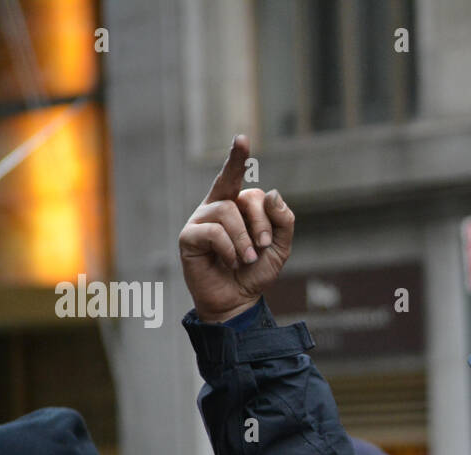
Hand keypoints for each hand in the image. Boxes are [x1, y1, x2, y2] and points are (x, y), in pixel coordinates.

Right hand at [178, 134, 294, 323]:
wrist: (238, 300)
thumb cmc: (256, 272)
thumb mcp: (280, 247)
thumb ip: (282, 220)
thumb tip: (272, 193)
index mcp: (236, 204)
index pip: (236, 176)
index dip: (237, 157)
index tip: (242, 138)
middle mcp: (216, 206)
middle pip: (244, 196)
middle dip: (262, 223)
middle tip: (264, 247)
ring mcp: (200, 220)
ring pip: (228, 212)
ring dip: (245, 240)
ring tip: (247, 260)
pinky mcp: (188, 237)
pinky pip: (214, 232)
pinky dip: (230, 249)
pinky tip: (231, 262)